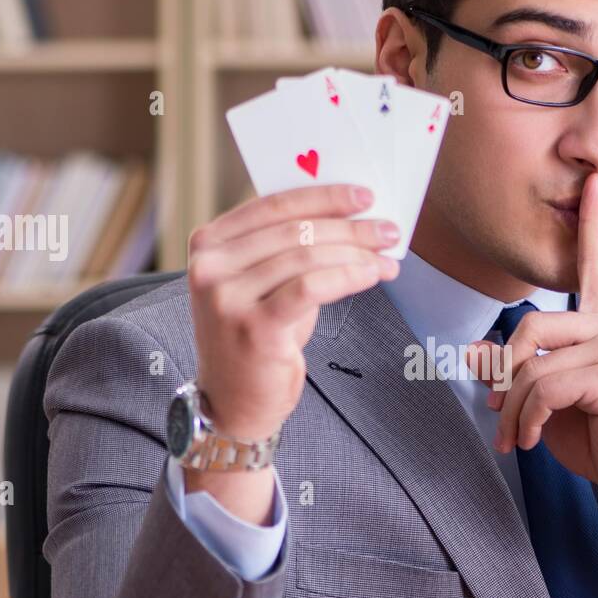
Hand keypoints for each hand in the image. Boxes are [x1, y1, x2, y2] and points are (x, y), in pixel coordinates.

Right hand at [187, 181, 398, 441]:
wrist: (234, 400)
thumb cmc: (256, 335)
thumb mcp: (262, 283)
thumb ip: (287, 247)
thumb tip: (350, 218)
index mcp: (208, 243)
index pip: (273, 204)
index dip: (324, 196)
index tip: (363, 196)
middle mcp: (210, 267)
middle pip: (295, 230)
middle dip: (350, 227)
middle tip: (388, 230)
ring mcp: (226, 298)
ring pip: (307, 256)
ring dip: (357, 254)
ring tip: (387, 259)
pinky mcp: (253, 328)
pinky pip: (311, 288)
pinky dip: (348, 276)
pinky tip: (371, 276)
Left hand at [463, 172, 597, 519]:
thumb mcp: (546, 403)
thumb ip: (514, 372)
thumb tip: (473, 352)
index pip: (594, 266)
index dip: (591, 225)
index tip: (595, 182)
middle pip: (529, 326)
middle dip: (503, 375)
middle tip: (497, 412)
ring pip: (531, 364)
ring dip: (511, 409)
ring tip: (515, 438)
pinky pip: (542, 388)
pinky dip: (526, 420)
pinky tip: (532, 440)